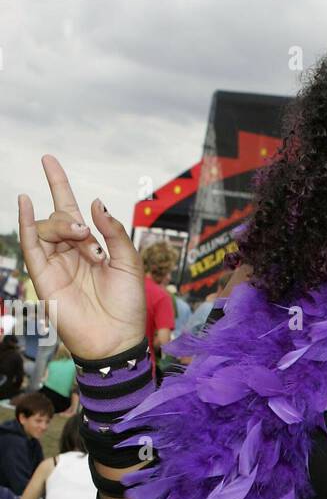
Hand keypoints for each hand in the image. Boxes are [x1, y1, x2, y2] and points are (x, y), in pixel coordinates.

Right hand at [18, 155, 146, 360]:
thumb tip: (95, 203)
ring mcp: (55, 264)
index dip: (59, 184)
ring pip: (46, 230)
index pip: (71, 210)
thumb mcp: (130, 262)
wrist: (117, 338)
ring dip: (60, 226)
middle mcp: (70, 253)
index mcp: (92, 247)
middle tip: (87, 234)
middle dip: (70, 219)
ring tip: (79, 236)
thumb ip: (115, 232)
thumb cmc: (128, 305)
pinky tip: (24, 202)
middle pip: (59, 218)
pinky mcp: (44, 277)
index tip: (48, 159)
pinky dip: (26, 223)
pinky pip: (30, 245)